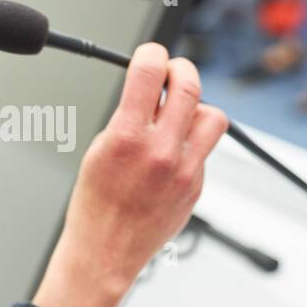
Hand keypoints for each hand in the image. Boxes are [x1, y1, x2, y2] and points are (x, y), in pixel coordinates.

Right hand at [32, 44, 228, 306]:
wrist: (104, 254)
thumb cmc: (94, 205)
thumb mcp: (98, 150)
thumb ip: (128, 117)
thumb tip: (150, 90)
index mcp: (127, 137)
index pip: (149, 72)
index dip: (152, 52)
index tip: (152, 52)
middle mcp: (160, 151)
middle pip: (190, 87)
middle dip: (181, 70)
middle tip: (172, 72)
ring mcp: (184, 171)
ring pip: (212, 117)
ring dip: (197, 107)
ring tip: (178, 116)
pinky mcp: (196, 187)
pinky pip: (204, 150)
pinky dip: (190, 143)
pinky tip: (170, 155)